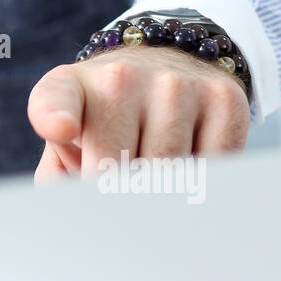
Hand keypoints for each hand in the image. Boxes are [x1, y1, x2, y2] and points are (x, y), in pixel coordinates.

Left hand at [28, 45, 249, 181]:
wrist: (161, 70)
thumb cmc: (103, 125)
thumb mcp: (66, 145)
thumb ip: (57, 179)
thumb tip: (77, 210)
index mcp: (68, 88)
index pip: (56, 100)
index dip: (55, 118)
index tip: (61, 130)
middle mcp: (120, 77)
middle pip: (117, 170)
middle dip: (116, 195)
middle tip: (118, 187)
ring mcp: (176, 84)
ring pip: (168, 173)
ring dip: (160, 191)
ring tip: (149, 170)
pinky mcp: (224, 97)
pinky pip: (214, 164)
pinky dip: (199, 180)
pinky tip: (185, 162)